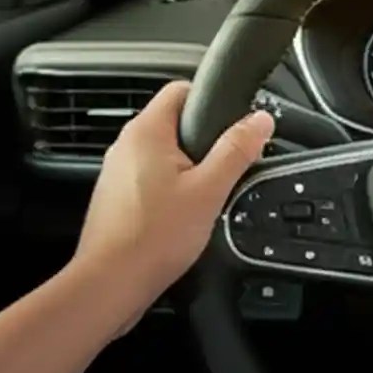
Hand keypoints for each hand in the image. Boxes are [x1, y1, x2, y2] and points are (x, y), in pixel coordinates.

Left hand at [75, 81, 274, 326]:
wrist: (112, 283)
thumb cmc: (154, 237)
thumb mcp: (209, 190)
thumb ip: (236, 150)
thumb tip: (259, 120)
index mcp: (146, 132)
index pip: (181, 90)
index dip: (212, 101)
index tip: (234, 124)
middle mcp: (126, 146)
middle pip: (175, 124)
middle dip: (204, 143)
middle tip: (225, 169)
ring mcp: (118, 173)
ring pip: (164, 155)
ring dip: (189, 170)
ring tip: (206, 198)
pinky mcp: (117, 198)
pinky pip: (152, 180)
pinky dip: (171, 191)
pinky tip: (184, 216)